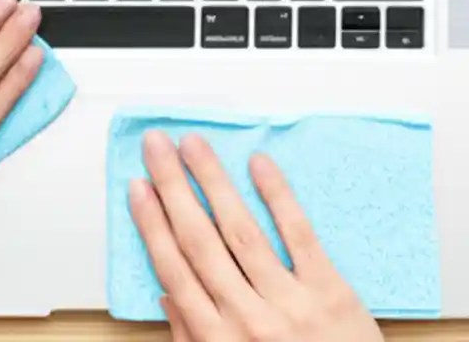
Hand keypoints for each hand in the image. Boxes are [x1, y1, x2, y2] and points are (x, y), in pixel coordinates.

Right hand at [129, 132, 384, 341]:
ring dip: (213, 182)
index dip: (152, 225)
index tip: (138, 189)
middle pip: (200, 241)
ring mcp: (289, 303)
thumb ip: (192, 337)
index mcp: (216, 339)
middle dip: (173, 189)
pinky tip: (258, 165)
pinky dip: (278, 197)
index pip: (174, 269)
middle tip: (157, 148)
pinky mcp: (330, 292)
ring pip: (241, 231)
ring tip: (194, 146)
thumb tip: (167, 294)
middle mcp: (247, 318)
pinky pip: (299, 235)